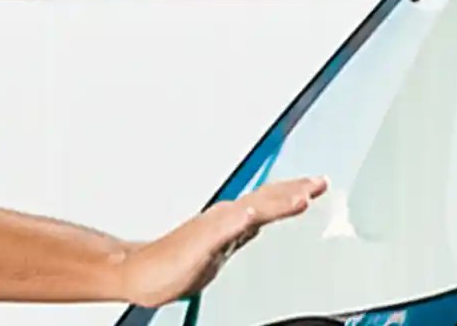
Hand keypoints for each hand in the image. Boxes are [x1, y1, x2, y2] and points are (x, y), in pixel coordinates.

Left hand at [114, 176, 327, 307]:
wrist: (137, 275)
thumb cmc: (162, 267)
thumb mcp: (199, 249)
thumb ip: (226, 229)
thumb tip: (253, 211)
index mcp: (224, 218)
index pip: (266, 203)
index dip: (290, 198)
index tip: (314, 190)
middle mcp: (225, 217)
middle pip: (267, 198)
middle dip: (295, 188)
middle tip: (320, 181)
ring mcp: (222, 228)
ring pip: (261, 205)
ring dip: (284, 197)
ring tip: (305, 191)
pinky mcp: (219, 241)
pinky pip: (252, 220)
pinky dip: (268, 215)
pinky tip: (267, 218)